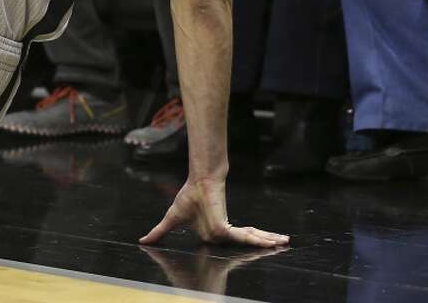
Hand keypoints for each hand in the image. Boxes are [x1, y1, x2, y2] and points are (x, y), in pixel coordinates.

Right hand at [140, 178, 289, 247]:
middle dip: (264, 243)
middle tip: (283, 243)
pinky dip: (260, 239)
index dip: (249, 243)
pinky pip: (245, 237)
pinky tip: (275, 240)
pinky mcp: (227, 227)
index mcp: (215, 232)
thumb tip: (141, 240)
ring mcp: (227, 230)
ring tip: (286, 240)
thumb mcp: (172, 218)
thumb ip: (160, 232)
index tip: (265, 245)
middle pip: (246, 242)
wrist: (195, 183)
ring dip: (268, 240)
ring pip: (250, 239)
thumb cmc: (187, 197)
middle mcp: (223, 232)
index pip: (233, 241)